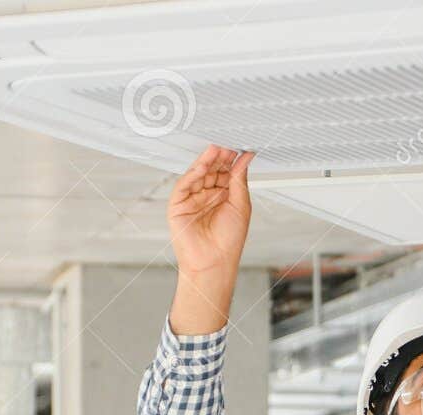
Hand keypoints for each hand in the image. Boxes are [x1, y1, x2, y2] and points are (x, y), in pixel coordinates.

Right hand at [168, 145, 253, 333]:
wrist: (214, 262)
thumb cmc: (229, 241)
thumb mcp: (241, 205)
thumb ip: (240, 180)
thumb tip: (245, 159)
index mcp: (223, 196)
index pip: (225, 172)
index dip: (231, 160)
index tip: (239, 147)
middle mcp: (207, 196)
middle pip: (211, 170)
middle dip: (219, 157)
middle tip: (227, 145)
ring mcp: (192, 199)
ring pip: (198, 174)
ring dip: (207, 161)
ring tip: (217, 149)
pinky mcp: (178, 205)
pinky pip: (184, 184)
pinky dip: (193, 173)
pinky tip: (203, 164)